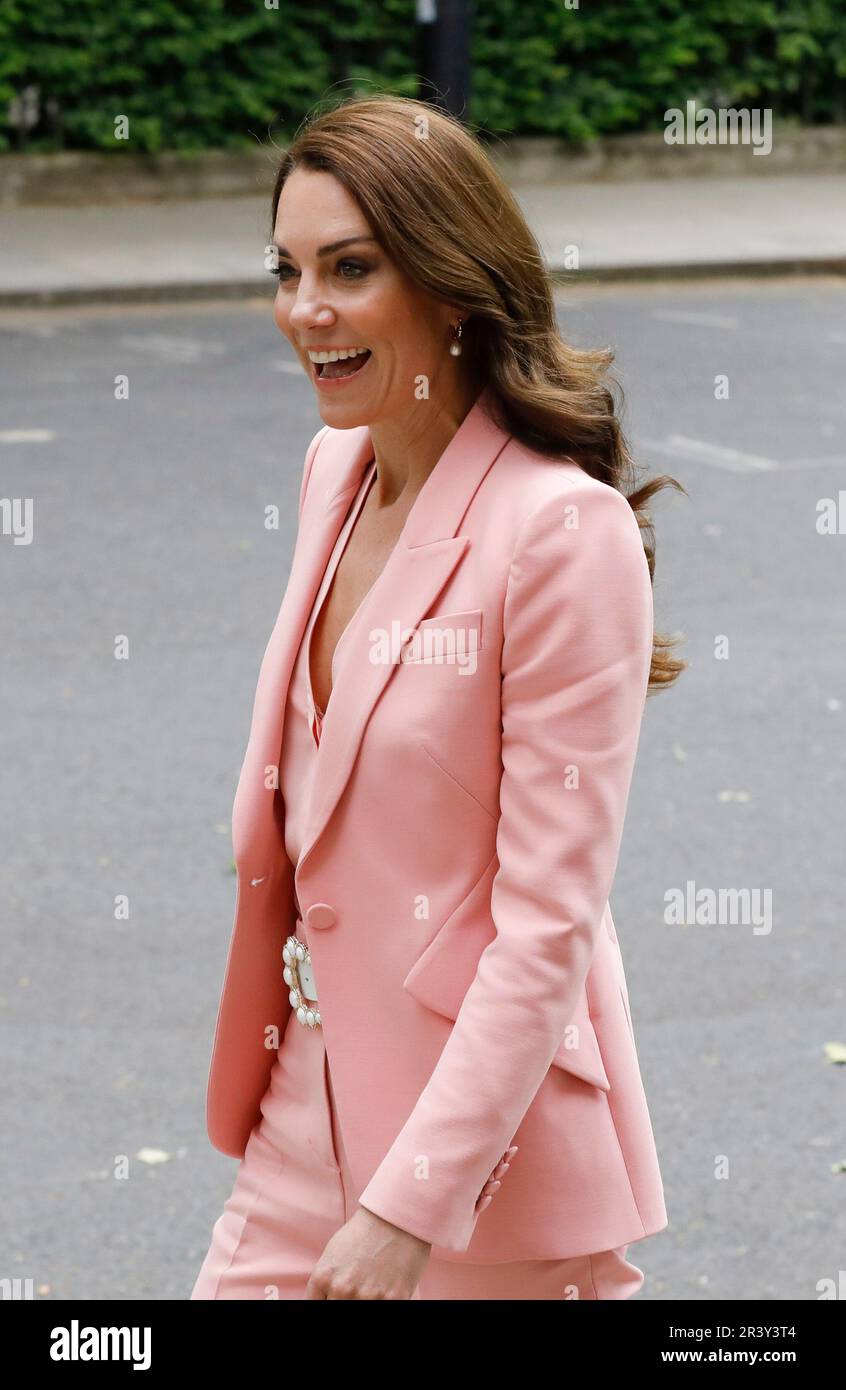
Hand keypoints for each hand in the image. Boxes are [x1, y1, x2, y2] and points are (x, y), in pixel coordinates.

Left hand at [305, 1206, 431, 1299]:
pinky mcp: (393, 1299)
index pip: (317, 1306)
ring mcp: (367, 1297)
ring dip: (369, 1299)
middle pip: (339, 1308)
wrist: (396, 1216)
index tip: (338, 1295)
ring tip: (376, 1282)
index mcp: (323, 1277)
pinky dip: (386, 1300)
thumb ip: (326, 1282)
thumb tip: (326, 1299)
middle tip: (360, 1285)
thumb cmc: (365, 1232)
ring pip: (362, 1311)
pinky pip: (386, 1308)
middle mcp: (341, 1290)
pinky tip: (389, 1286)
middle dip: (347, 1300)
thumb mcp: (333, 1253)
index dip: (329, 1300)